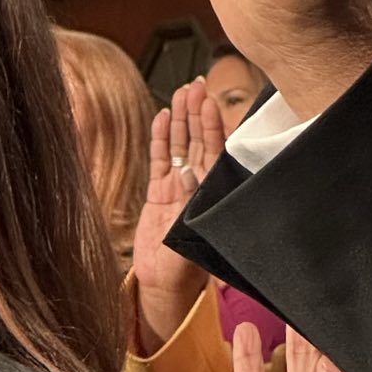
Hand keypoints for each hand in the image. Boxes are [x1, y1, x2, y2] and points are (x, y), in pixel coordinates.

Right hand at [130, 79, 222, 351]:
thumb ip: (199, 211)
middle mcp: (195, 186)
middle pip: (197, 141)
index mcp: (211, 193)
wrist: (164, 286)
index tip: (211, 101)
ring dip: (180, 120)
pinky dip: (159, 139)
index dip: (212, 125)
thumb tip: (192, 180)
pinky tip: (162, 118)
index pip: (214, 151)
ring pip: (178, 145)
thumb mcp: (202, 238)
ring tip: (180, 93)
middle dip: (197, 113)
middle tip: (197, 85)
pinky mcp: (157, 194)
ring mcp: (176, 187)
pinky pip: (158, 160)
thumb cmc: (187, 267)